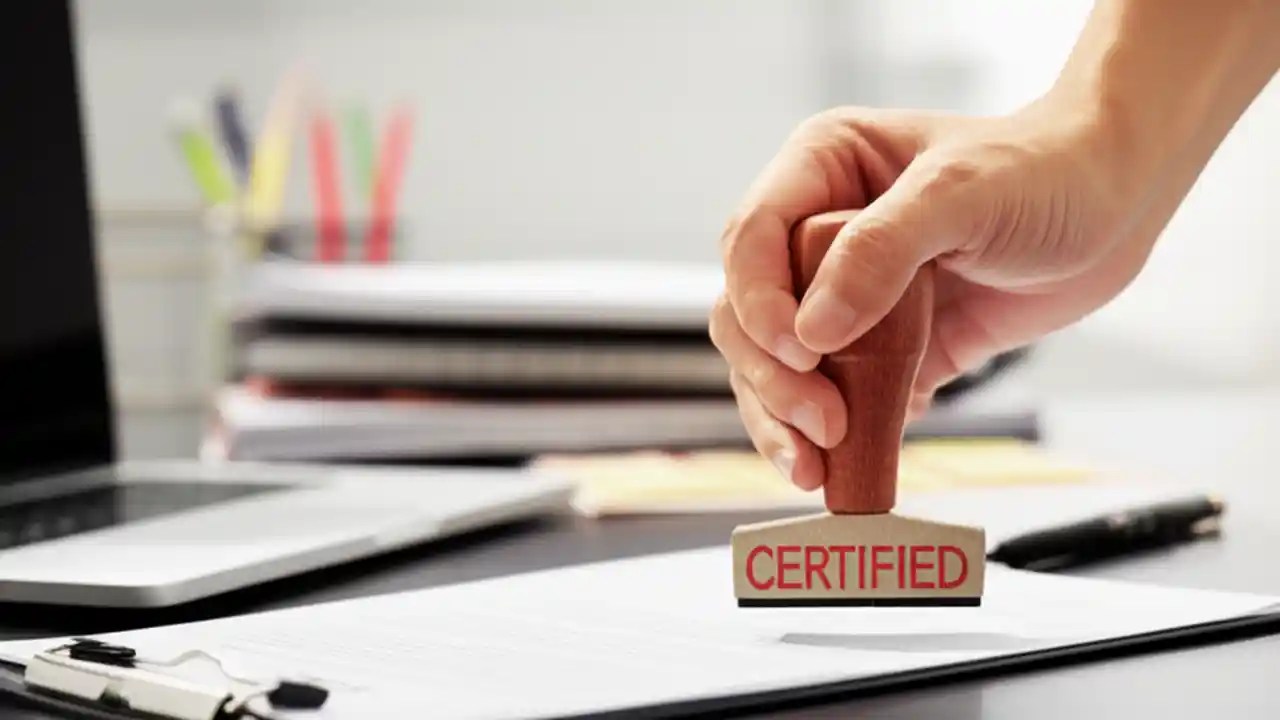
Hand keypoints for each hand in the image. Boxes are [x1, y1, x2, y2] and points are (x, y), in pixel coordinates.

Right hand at [710, 99, 1152, 490]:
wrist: (1116, 205)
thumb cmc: (1045, 171)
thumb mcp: (960, 193)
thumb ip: (879, 252)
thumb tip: (810, 334)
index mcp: (820, 171)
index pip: (750, 241)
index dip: (759, 303)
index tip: (801, 353)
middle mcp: (819, 233)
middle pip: (751, 315)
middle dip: (772, 378)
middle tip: (818, 426)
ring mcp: (850, 293)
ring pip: (782, 366)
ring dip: (787, 420)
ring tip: (814, 469)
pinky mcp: (886, 344)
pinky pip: (844, 394)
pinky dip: (843, 433)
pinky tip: (859, 457)